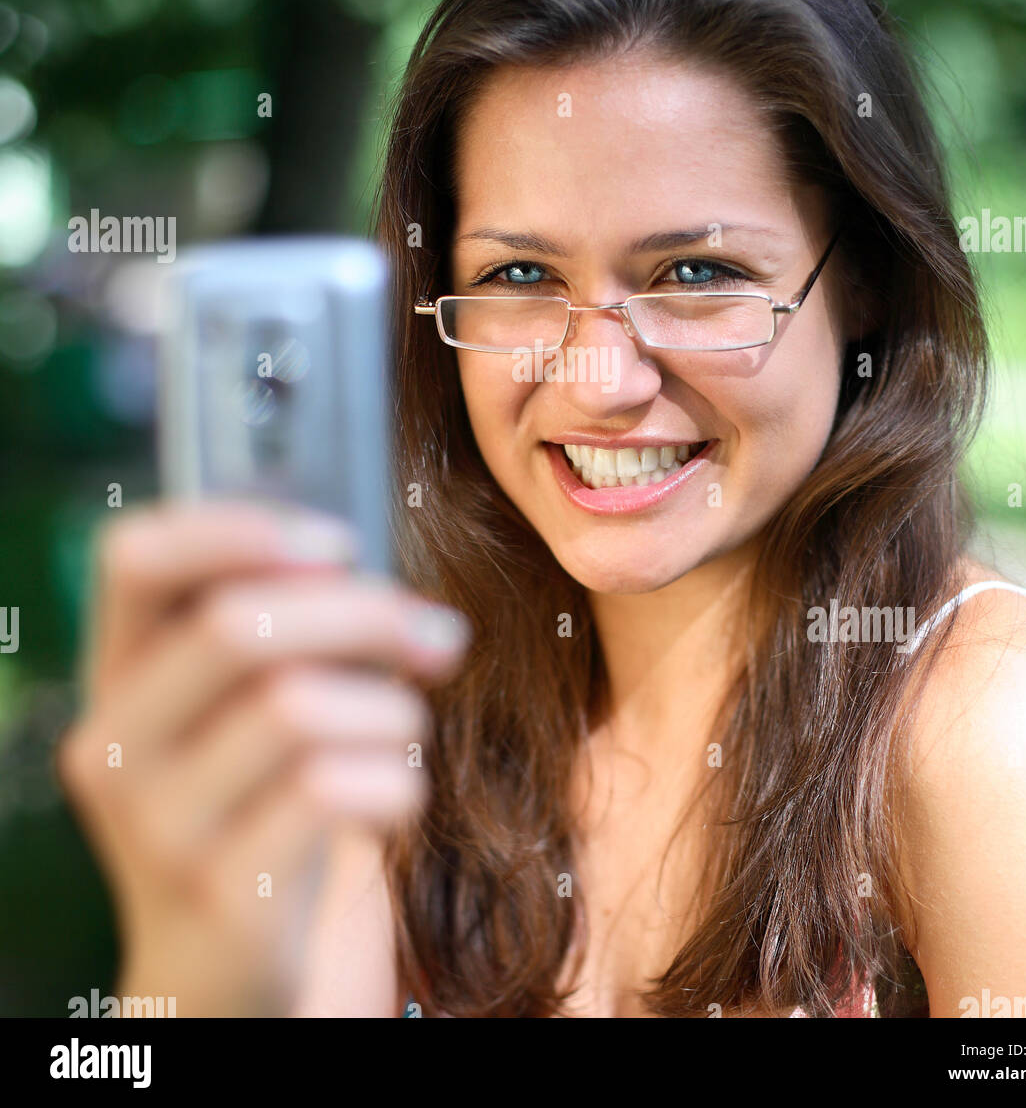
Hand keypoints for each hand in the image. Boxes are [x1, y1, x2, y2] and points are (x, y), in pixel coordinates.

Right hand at [55, 501, 466, 1015]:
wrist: (215, 971)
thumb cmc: (251, 803)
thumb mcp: (238, 717)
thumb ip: (284, 639)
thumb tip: (393, 594)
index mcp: (115, 677)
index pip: (135, 557)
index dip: (241, 527)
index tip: (339, 544)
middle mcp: (114, 746)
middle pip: (238, 626)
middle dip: (365, 613)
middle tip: (438, 635)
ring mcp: (159, 826)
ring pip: (298, 709)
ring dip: (391, 709)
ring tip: (406, 730)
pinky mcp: (222, 893)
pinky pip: (336, 792)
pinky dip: (397, 779)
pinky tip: (397, 792)